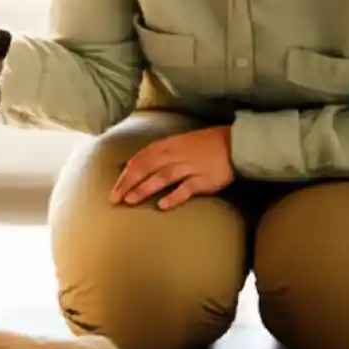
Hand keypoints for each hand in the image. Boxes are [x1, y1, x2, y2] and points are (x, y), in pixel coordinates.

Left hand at [109, 125, 233, 210]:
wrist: (234, 144)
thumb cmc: (205, 144)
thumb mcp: (180, 142)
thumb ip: (161, 153)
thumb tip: (140, 166)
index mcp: (168, 145)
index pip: (141, 158)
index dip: (126, 173)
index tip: (114, 187)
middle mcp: (176, 155)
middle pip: (146, 168)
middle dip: (128, 183)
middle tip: (114, 198)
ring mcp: (190, 167)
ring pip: (162, 177)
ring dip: (144, 189)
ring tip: (130, 200)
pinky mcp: (204, 180)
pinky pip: (186, 189)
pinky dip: (173, 197)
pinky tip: (162, 206)